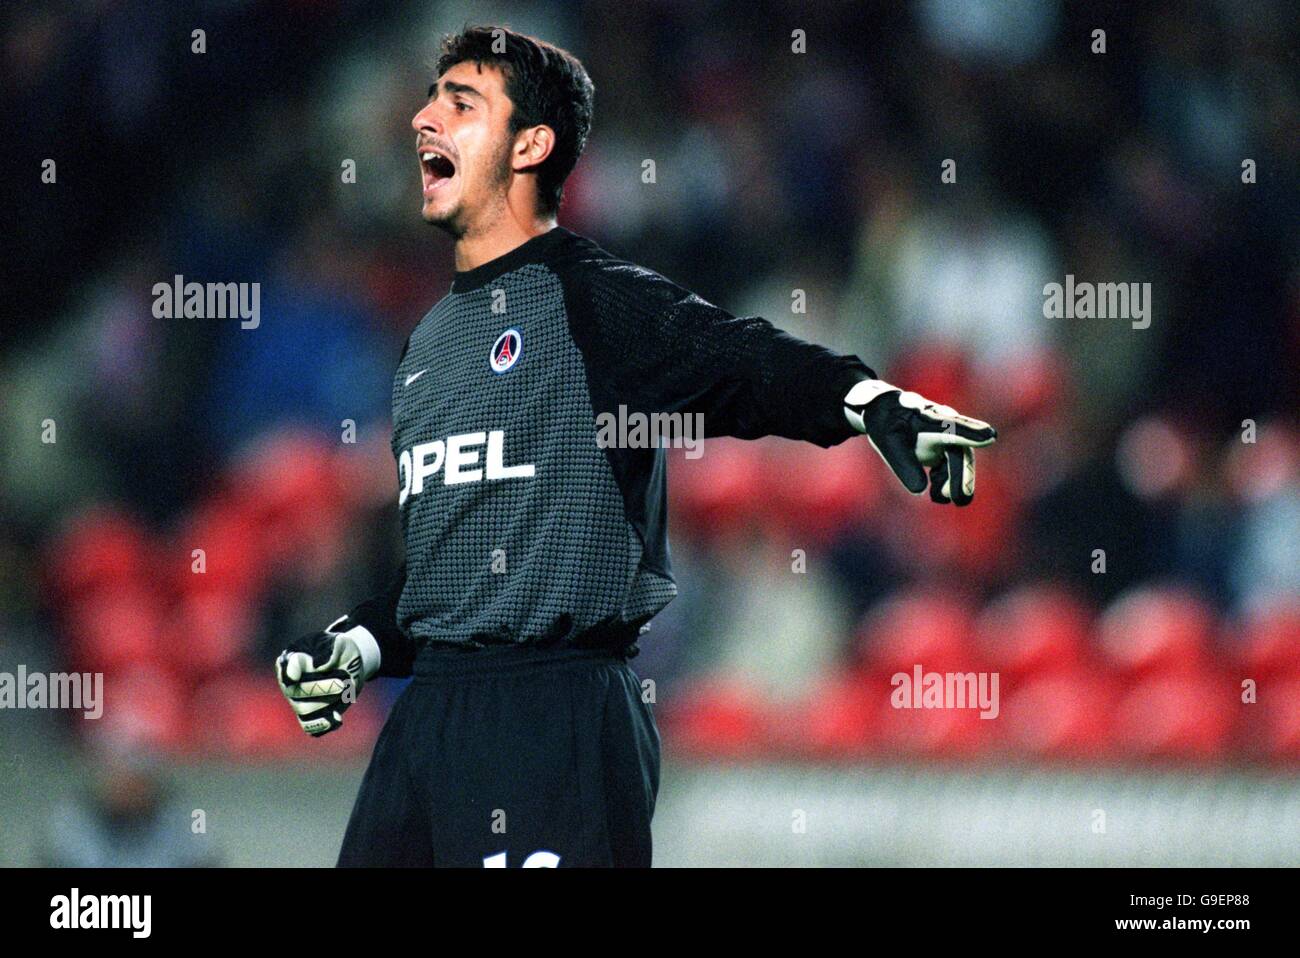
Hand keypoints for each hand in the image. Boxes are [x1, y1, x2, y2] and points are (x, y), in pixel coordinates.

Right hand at [276, 621, 378, 736]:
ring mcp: (297, 700)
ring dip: (328, 703)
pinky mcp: (309, 715)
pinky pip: (310, 726)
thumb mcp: (339, 643)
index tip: (295, 676)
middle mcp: (289, 682)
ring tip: (345, 691)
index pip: (289, 665)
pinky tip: (338, 718)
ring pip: (305, 711)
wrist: (348, 665)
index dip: (291, 670)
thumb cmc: (339, 650)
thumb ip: (330, 650)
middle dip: (323, 688)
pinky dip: (324, 724)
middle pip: (298, 691)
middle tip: (343, 683)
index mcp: (293, 659)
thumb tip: (318, 666)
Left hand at [844, 378, 997, 505]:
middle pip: (960, 453)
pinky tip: (936, 493)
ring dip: (953, 483)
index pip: (952, 427)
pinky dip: (944, 482)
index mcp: (930, 419)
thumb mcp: (888, 444)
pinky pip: (952, 469)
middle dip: (963, 476)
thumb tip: (920, 491)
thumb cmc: (886, 424)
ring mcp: (950, 437)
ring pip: (959, 464)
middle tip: (961, 500)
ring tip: (939, 497)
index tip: (989, 436)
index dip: (971, 433)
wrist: (886, 413)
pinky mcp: (947, 448)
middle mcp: (946, 426)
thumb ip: (904, 466)